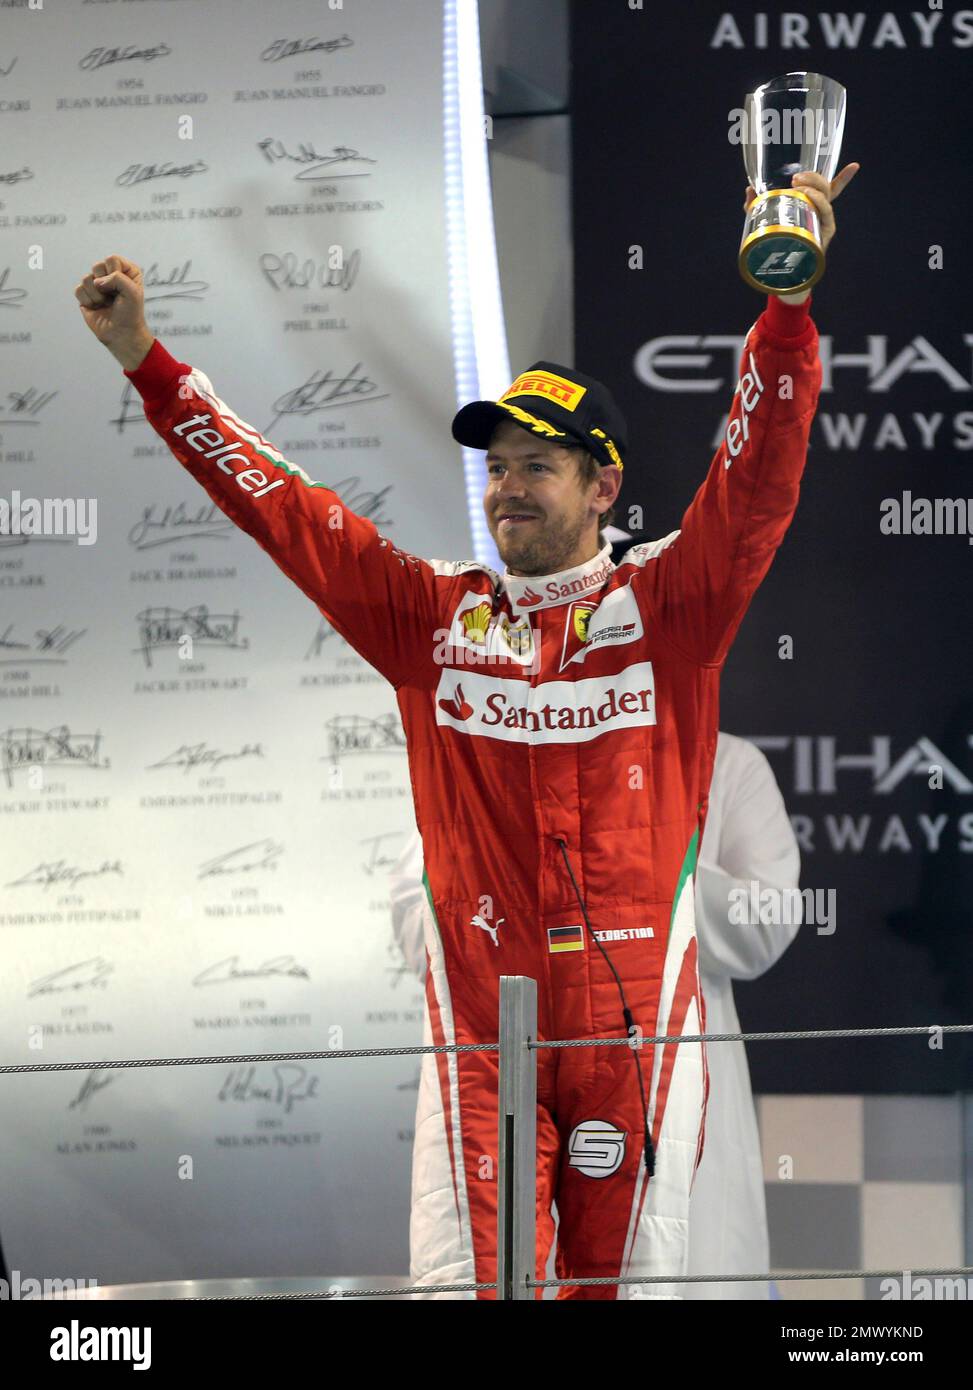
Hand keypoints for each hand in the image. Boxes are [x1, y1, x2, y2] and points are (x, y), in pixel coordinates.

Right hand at [75, 254, 154, 369]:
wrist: (121, 334)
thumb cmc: (130, 313)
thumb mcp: (133, 292)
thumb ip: (117, 278)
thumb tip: (96, 281)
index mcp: (125, 271)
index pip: (112, 259)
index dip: (115, 274)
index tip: (123, 289)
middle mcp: (110, 275)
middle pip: (97, 266)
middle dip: (105, 285)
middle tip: (113, 297)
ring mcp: (97, 285)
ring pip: (86, 278)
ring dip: (97, 296)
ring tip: (106, 304)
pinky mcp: (85, 295)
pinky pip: (78, 290)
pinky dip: (88, 301)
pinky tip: (96, 307)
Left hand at [743, 162, 859, 254]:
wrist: (784, 273)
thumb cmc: (779, 244)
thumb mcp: (766, 221)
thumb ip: (757, 206)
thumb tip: (749, 190)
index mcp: (812, 206)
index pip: (829, 188)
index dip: (843, 177)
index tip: (855, 166)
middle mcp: (821, 212)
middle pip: (825, 186)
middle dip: (813, 176)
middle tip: (795, 177)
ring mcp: (824, 221)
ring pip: (826, 197)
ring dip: (813, 187)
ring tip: (798, 185)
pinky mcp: (825, 231)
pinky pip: (826, 212)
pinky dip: (818, 201)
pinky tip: (808, 196)